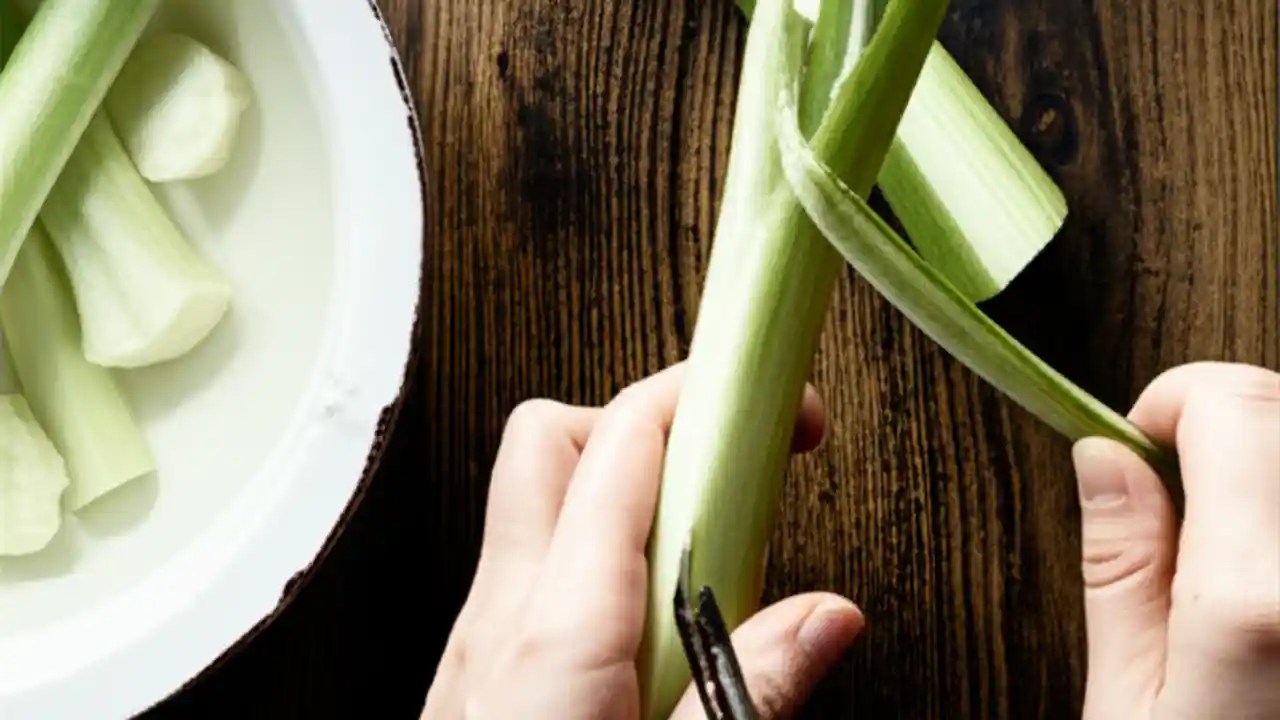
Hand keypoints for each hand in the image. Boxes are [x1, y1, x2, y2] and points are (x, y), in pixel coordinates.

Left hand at [421, 364, 863, 718]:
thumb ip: (750, 687)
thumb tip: (826, 616)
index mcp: (559, 630)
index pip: (622, 449)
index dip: (699, 399)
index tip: (772, 405)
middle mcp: (503, 615)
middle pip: (549, 442)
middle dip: (638, 425)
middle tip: (723, 466)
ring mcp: (480, 641)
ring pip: (535, 502)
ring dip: (617, 492)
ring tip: (702, 557)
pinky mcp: (480, 673)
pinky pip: (532, 569)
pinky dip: (594, 555)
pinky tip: (647, 628)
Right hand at [1072, 362, 1279, 717]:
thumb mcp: (1127, 702)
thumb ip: (1120, 568)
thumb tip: (1106, 457)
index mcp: (1258, 598)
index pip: (1236, 403)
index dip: (1173, 399)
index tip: (1137, 444)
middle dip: (1220, 423)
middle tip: (1173, 494)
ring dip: (1258, 462)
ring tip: (1219, 536)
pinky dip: (1277, 501)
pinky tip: (1259, 567)